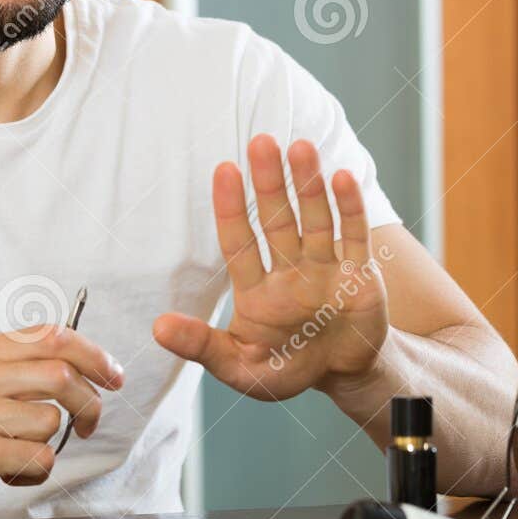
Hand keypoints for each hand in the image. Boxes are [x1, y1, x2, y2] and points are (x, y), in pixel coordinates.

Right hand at [0, 327, 123, 518]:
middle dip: (89, 403)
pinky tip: (8, 474)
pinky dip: (34, 473)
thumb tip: (80, 365)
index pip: (53, 335)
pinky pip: (37, 458)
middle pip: (62, 374)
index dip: (94, 355)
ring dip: (48, 446)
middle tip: (88, 423)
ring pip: (51, 421)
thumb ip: (17, 369)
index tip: (112, 376)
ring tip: (19, 455)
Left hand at [153, 134, 388, 401]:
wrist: (345, 376)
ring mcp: (324, 267)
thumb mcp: (240, 368)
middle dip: (269, 182)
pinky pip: (353, 237)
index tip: (224, 169)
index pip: (239, 242)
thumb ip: (202, 347)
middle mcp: (289, 269)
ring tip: (301, 149)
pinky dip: (349, 209)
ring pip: (314, 219)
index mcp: (256, 290)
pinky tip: (342, 178)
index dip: (231, 208)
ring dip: (308, 185)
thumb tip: (157, 328)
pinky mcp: (360, 274)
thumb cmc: (288, 369)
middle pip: (277, 220)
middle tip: (261, 142)